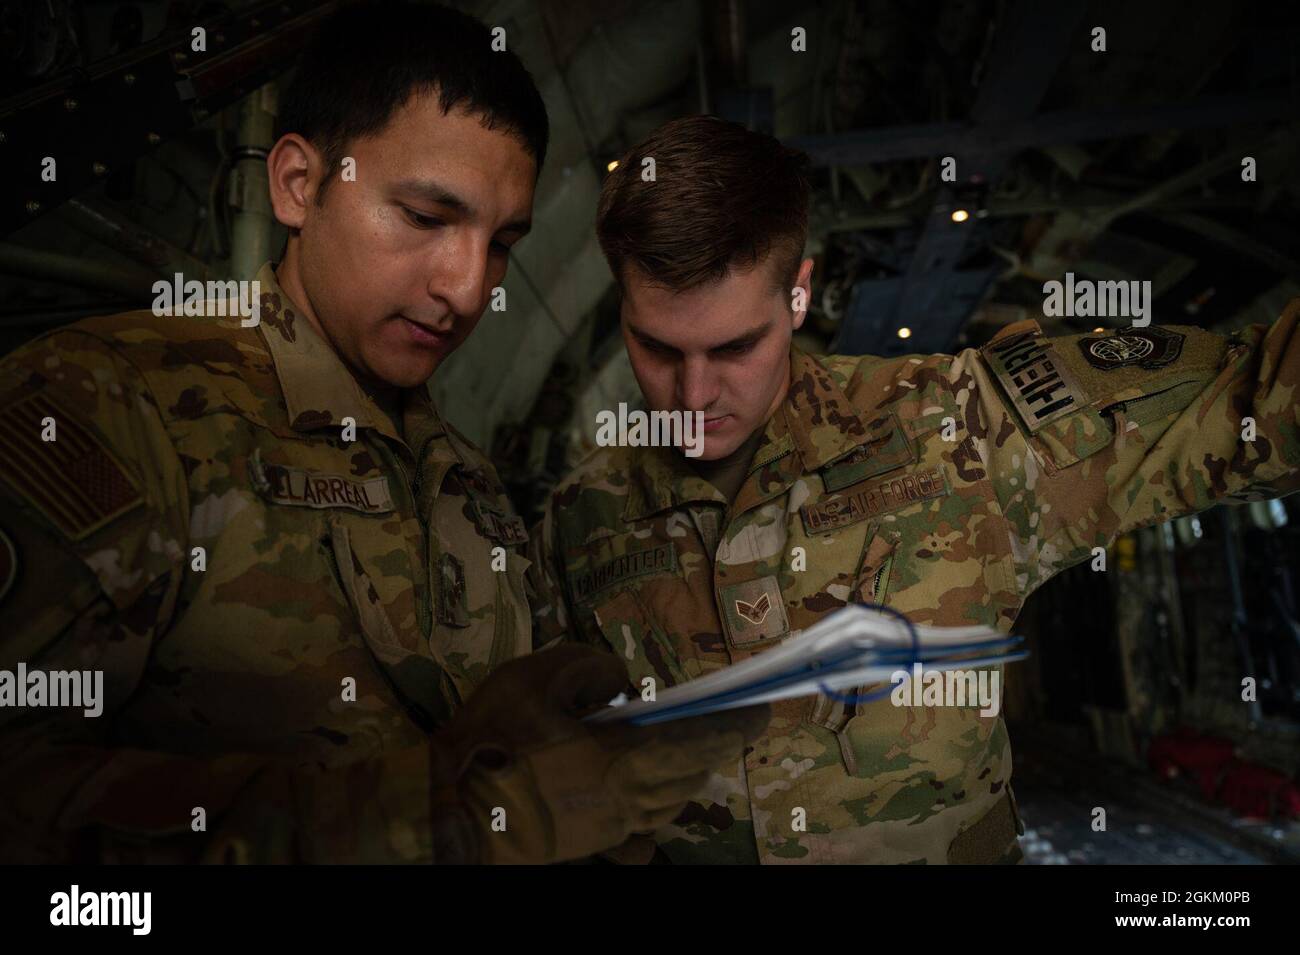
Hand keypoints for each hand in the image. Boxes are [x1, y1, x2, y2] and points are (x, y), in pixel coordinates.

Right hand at [433, 644, 768, 863]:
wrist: (446, 814)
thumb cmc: (491, 742)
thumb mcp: (537, 677)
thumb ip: (592, 668)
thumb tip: (621, 685)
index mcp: (622, 761)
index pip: (697, 741)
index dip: (734, 724)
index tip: (762, 709)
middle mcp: (629, 802)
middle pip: (692, 773)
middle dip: (718, 745)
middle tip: (736, 721)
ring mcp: (611, 829)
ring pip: (672, 800)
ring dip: (690, 771)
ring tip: (694, 744)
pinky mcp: (592, 843)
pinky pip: (645, 821)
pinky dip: (660, 798)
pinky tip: (649, 783)